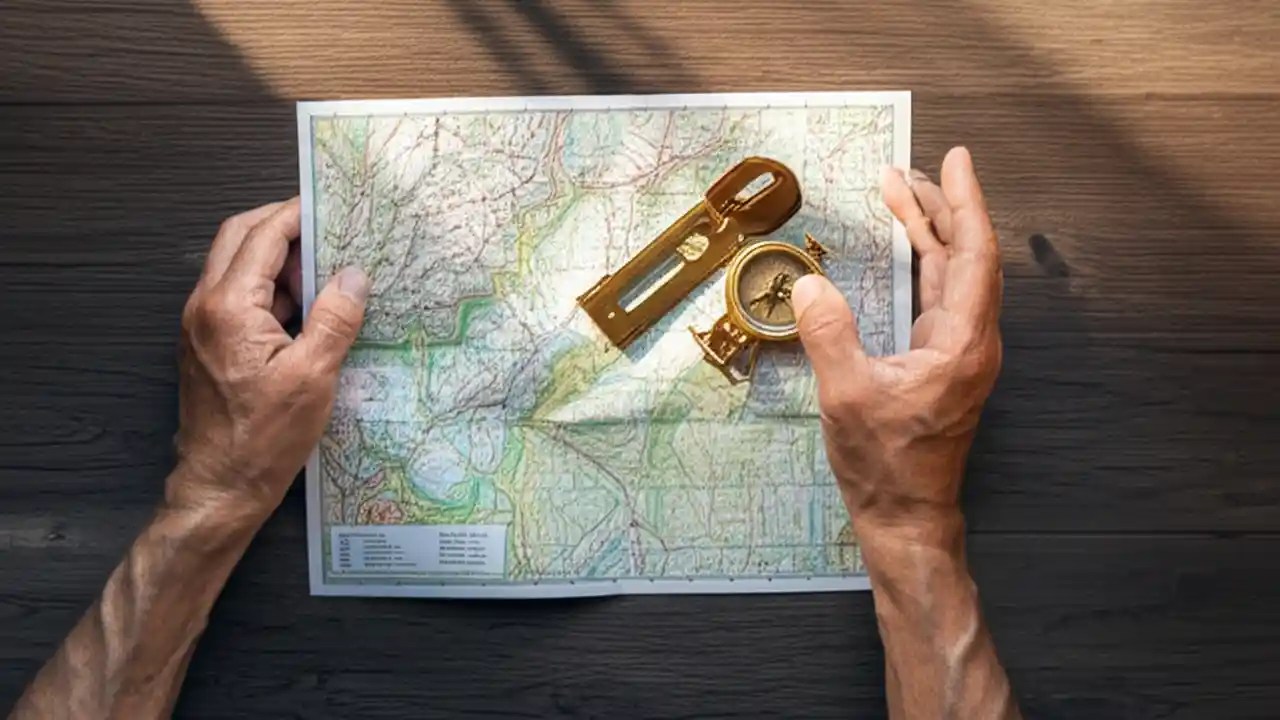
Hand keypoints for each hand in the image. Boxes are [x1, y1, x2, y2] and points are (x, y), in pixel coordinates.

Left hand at [172, 197, 368, 521]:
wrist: (220, 485)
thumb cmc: (263, 439)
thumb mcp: (314, 376)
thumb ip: (335, 319)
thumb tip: (354, 278)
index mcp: (229, 307)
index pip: (263, 236)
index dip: (297, 215)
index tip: (330, 208)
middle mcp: (206, 308)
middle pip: (240, 239)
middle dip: (283, 227)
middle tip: (328, 232)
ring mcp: (203, 326)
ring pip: (238, 267)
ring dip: (279, 261)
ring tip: (327, 274)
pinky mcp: (210, 345)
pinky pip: (239, 298)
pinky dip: (272, 291)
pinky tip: (308, 309)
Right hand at [793, 147, 1001, 548]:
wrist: (905, 515)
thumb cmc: (885, 464)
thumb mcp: (847, 396)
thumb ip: (830, 334)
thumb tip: (810, 284)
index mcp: (963, 344)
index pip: (974, 255)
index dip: (964, 203)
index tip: (954, 161)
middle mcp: (970, 342)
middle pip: (965, 257)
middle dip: (937, 209)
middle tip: (904, 173)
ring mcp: (958, 353)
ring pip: (951, 276)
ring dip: (928, 234)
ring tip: (897, 196)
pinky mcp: (941, 364)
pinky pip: (938, 298)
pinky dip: (921, 266)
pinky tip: (902, 252)